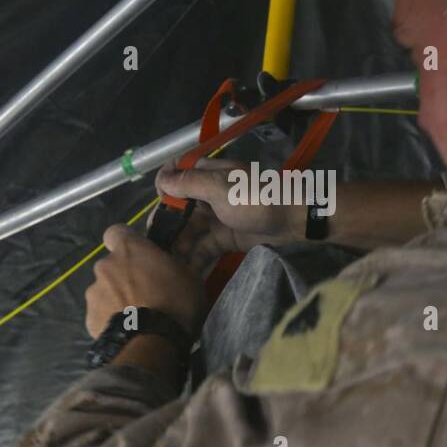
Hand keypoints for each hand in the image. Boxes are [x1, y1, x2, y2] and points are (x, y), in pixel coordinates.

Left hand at [84, 225, 207, 338]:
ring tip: (136, 318)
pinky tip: (128, 332)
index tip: (138, 255)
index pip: (116, 232)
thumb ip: (170, 264)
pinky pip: (101, 314)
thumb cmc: (175, 303)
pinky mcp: (89, 318)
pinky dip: (111, 320)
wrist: (152, 344)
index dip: (126, 242)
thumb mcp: (188, 276)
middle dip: (123, 276)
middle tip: (144, 293)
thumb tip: (165, 265)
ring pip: (104, 291)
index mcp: (129, 249)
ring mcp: (93, 292)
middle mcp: (105, 266)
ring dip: (116, 299)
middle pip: (111, 265)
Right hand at [154, 159, 302, 273]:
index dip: (163, 189)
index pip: (175, 176)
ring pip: (189, 231)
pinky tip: (181, 272)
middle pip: (178, 209)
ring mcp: (216, 218)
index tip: (160, 205)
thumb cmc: (254, 198)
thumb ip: (188, 183)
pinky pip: (203, 248)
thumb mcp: (219, 187)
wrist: (293, 219)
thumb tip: (160, 179)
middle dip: (166, 225)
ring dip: (177, 245)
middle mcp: (207, 195)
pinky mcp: (225, 239)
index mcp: (206, 175)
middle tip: (154, 246)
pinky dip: (193, 258)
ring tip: (163, 264)